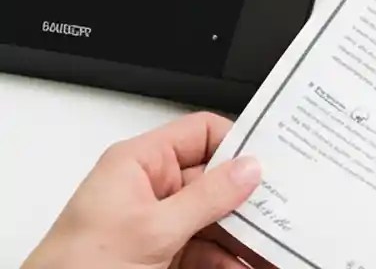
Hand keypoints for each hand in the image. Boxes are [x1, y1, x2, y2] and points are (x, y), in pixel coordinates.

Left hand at [23, 112, 264, 268]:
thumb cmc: (78, 267)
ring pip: (215, 219)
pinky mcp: (160, 254)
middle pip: (215, 180)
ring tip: (270, 247)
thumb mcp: (154, 229)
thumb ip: (206, 198)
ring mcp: (156, 223)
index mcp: (139, 164)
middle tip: (282, 209)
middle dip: (247, 199)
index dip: (237, 143)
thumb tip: (249, 168)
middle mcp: (150, 188)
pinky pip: (205, 249)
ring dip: (242, 235)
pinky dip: (226, 259)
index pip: (201, 133)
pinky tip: (245, 265)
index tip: (271, 162)